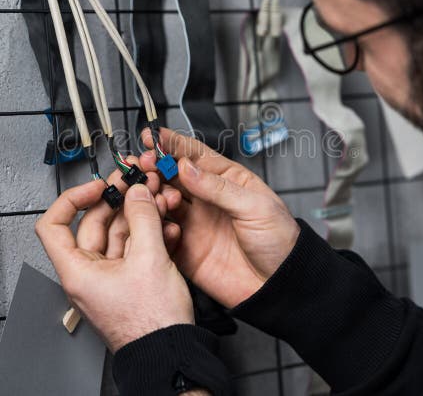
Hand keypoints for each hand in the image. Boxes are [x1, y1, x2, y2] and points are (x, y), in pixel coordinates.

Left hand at [35, 161, 192, 351]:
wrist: (172, 354)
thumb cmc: (151, 325)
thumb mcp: (149, 259)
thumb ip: (143, 218)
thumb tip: (137, 194)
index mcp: (77, 272)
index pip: (53, 225)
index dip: (72, 199)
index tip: (97, 187)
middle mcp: (88, 275)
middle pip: (94, 225)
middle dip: (118, 202)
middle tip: (137, 184)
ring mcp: (110, 279)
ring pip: (119, 236)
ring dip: (140, 217)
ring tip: (159, 202)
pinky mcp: (130, 282)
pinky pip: (134, 250)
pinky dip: (149, 236)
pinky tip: (167, 227)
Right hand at [137, 128, 300, 308]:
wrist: (279, 285)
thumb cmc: (278, 241)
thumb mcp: (255, 206)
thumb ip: (218, 188)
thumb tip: (186, 168)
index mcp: (226, 180)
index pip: (195, 156)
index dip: (173, 144)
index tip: (153, 136)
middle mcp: (206, 200)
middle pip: (172, 176)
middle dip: (155, 166)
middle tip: (143, 163)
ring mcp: (193, 223)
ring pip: (163, 201)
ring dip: (151, 193)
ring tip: (147, 188)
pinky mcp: (184, 248)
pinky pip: (161, 232)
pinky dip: (152, 223)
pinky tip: (153, 217)